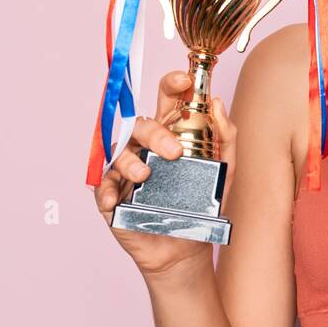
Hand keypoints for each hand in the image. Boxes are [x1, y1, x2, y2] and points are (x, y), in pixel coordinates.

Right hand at [92, 70, 237, 276]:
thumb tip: (217, 101)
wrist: (186, 247)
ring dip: (130, 161)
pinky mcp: (112, 195)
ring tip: (146, 176)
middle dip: (155, 133)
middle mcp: (145, 147)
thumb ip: (225, 136)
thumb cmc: (201, 203)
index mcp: (170, 134)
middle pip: (140, 125)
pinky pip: (102, 186)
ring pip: (118, 151)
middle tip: (174, 152)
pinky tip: (115, 200)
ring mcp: (126, 170)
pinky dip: (106, 191)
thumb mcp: (224, 170)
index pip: (166, 101)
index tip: (184, 79)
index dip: (172, 85)